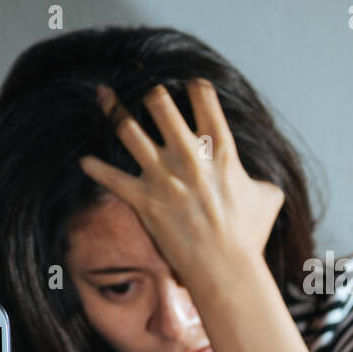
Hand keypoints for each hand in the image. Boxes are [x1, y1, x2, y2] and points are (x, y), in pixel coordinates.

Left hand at [78, 78, 284, 295]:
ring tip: (103, 94)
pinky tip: (84, 160)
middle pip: (159, 104)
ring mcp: (163, 176)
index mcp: (219, 148)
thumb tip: (261, 183)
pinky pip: (111, 178)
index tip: (188, 85)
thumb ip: (262, 180)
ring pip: (128, 130)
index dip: (195, 86)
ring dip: (113, 109)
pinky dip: (95, 168)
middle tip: (148, 93)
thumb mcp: (268, 198)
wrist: (225, 267)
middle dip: (151, 93)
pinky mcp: (143, 199)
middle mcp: (187, 155)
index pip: (204, 97)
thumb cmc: (249, 234)